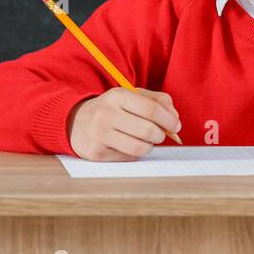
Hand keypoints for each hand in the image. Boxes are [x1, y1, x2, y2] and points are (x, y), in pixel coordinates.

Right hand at [67, 86, 181, 160]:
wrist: (77, 122)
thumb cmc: (113, 109)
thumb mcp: (132, 96)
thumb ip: (157, 101)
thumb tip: (174, 118)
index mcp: (117, 95)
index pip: (152, 110)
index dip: (169, 120)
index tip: (176, 126)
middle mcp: (106, 114)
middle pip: (148, 131)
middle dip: (161, 135)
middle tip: (160, 135)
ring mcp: (99, 135)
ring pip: (140, 148)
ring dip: (149, 146)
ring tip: (145, 140)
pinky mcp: (96, 153)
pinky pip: (128, 158)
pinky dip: (135, 153)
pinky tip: (128, 145)